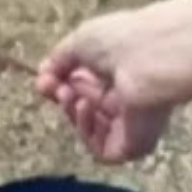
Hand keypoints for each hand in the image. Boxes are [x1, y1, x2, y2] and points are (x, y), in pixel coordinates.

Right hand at [35, 11, 171, 163]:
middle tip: (58, 88)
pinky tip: (87, 109)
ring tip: (73, 97)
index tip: (45, 80)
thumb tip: (43, 76)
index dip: (60, 85)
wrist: (148, 54)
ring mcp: (132, 123)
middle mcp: (127, 97)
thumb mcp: (79, 41)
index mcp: (120, 72)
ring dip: (74, 116)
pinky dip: (87, 133)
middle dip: (64, 98)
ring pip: (92, 132)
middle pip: (84, 109)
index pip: (84, 88)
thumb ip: (58, 60)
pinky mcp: (135, 143)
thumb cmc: (120, 41)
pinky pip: (103, 151)